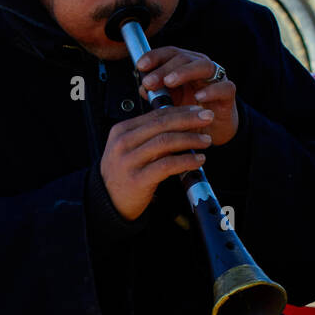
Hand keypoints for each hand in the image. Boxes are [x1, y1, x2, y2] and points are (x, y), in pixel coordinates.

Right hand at [99, 104, 215, 220]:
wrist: (107, 204)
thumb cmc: (122, 175)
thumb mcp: (128, 149)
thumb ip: (147, 136)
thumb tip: (179, 123)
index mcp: (121, 131)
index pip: (155, 114)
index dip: (179, 110)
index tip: (197, 111)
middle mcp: (123, 143)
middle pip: (162, 124)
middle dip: (188, 119)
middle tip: (207, 118)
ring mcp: (129, 161)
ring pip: (166, 142)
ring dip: (190, 139)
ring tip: (206, 141)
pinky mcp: (138, 179)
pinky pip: (167, 165)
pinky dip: (186, 161)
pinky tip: (198, 160)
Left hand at [135, 46, 237, 147]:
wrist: (212, 132)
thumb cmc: (189, 114)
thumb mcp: (169, 104)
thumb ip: (157, 93)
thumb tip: (143, 87)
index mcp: (186, 66)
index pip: (170, 53)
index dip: (155, 56)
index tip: (140, 66)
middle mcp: (201, 68)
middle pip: (184, 58)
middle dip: (164, 68)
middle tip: (149, 81)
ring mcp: (216, 79)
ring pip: (204, 66)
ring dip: (184, 72)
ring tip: (169, 82)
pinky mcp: (228, 95)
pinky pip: (224, 87)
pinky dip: (211, 90)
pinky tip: (199, 96)